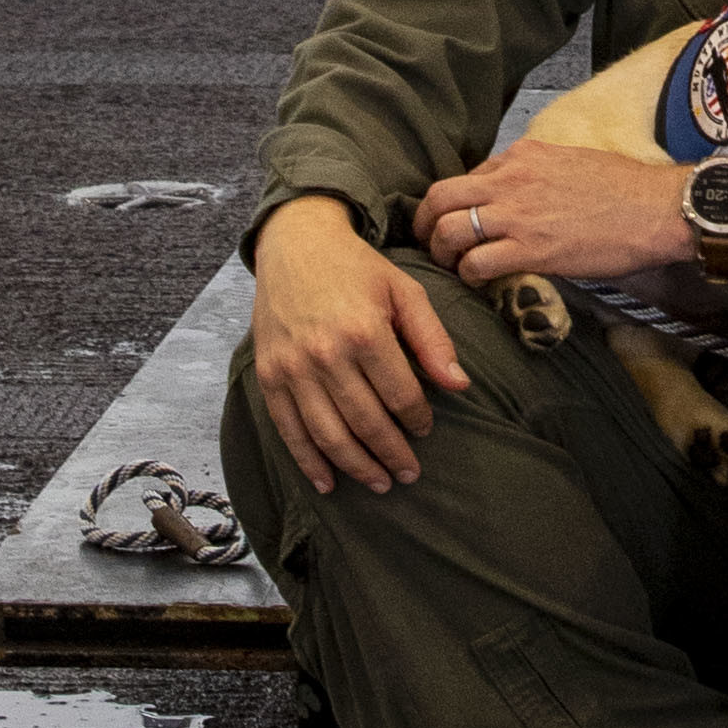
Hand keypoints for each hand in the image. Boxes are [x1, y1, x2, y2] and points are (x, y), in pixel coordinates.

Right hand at [249, 193, 469, 496]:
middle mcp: (325, 354)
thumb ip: (432, 339)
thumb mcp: (405, 291)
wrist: (295, 245)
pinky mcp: (268, 376)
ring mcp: (292, 368)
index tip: (426, 431)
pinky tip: (328, 482)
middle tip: (409, 474)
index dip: (417, 420)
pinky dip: (308, 461)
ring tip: (380, 483)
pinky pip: (289, 429)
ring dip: (356, 466)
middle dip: (392, 454)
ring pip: (328, 434)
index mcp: (364, 331)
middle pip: (365, 422)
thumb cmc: (357, 269)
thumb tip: (459, 385)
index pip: (399, 395)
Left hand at [412, 142, 696, 291]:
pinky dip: (468, 275)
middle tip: (429, 242)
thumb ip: (538, 172)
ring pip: (448, 230)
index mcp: (523, 155)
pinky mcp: (530, 250)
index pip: (469, 175)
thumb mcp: (573, 160)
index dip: (458, 202)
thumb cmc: (627, 187)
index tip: (461, 220)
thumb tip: (520, 192)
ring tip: (451, 267)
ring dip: (441, 253)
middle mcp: (511, 179)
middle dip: (425, 223)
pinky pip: (476, 263)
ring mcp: (518, 215)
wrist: (659, 209)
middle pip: (440, 197)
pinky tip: (478, 281)